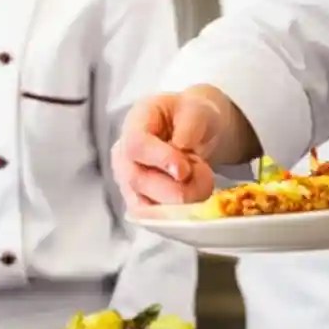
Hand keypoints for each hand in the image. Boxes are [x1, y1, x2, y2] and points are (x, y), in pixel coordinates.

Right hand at [112, 85, 249, 209]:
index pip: (136, 145)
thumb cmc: (192, 117)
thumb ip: (190, 126)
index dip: (160, 159)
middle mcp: (123, 154)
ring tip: (201, 181)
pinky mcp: (138, 203)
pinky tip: (193, 198)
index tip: (185, 169)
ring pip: (145, 205)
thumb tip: (181, 148)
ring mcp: (127, 181)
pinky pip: (152, 219)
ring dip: (181, 201)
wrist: (194, 132)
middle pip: (138, 180)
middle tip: (205, 173)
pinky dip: (177, 215)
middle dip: (178, 186)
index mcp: (135, 123)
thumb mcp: (197, 109)